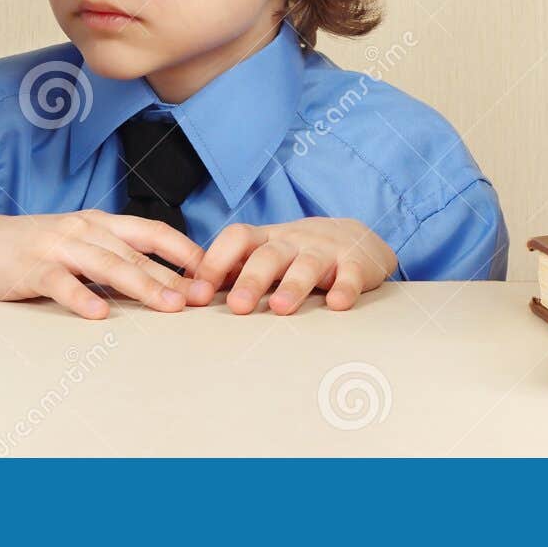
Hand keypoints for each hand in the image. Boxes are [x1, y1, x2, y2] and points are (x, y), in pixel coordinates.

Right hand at [0, 209, 210, 319]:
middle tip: (201, 298)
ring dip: (141, 285)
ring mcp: (58, 246)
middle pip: (136, 252)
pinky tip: (99, 313)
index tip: (212, 273)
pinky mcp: (32, 268)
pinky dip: (81, 297)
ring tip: (167, 306)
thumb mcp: (78, 246)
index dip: (184, 251)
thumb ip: (112, 259)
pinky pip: (60, 283)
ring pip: (107, 264)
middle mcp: (84, 229)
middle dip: (172, 276)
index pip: (152, 232)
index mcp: (99, 223)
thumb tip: (159, 285)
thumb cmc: (33, 250)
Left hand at [193, 218, 397, 314]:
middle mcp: (293, 241)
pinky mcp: (355, 263)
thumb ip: (236, 272)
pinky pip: (350, 274)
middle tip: (238, 307)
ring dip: (293, 285)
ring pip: (307, 264)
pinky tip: (337, 304)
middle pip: (268, 254)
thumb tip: (189, 296)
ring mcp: (325, 250)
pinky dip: (344, 288)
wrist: (358, 239)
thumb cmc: (300, 254)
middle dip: (252, 280)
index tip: (198, 293)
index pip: (236, 239)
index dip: (216, 262)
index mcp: (267, 239)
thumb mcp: (268, 254)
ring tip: (281, 308)